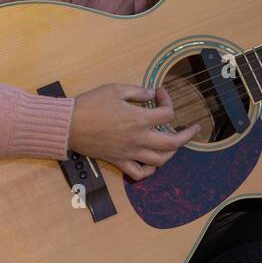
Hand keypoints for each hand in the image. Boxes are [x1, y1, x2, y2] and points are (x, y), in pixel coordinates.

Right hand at [69, 83, 200, 181]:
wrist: (68, 124)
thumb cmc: (89, 105)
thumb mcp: (115, 89)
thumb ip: (137, 91)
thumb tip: (152, 93)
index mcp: (139, 119)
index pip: (167, 113)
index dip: (168, 100)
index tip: (159, 94)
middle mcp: (138, 138)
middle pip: (173, 142)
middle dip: (187, 135)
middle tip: (193, 128)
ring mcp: (129, 152)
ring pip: (160, 160)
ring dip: (172, 152)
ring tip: (174, 144)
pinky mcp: (118, 160)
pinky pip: (139, 173)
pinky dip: (150, 171)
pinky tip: (152, 163)